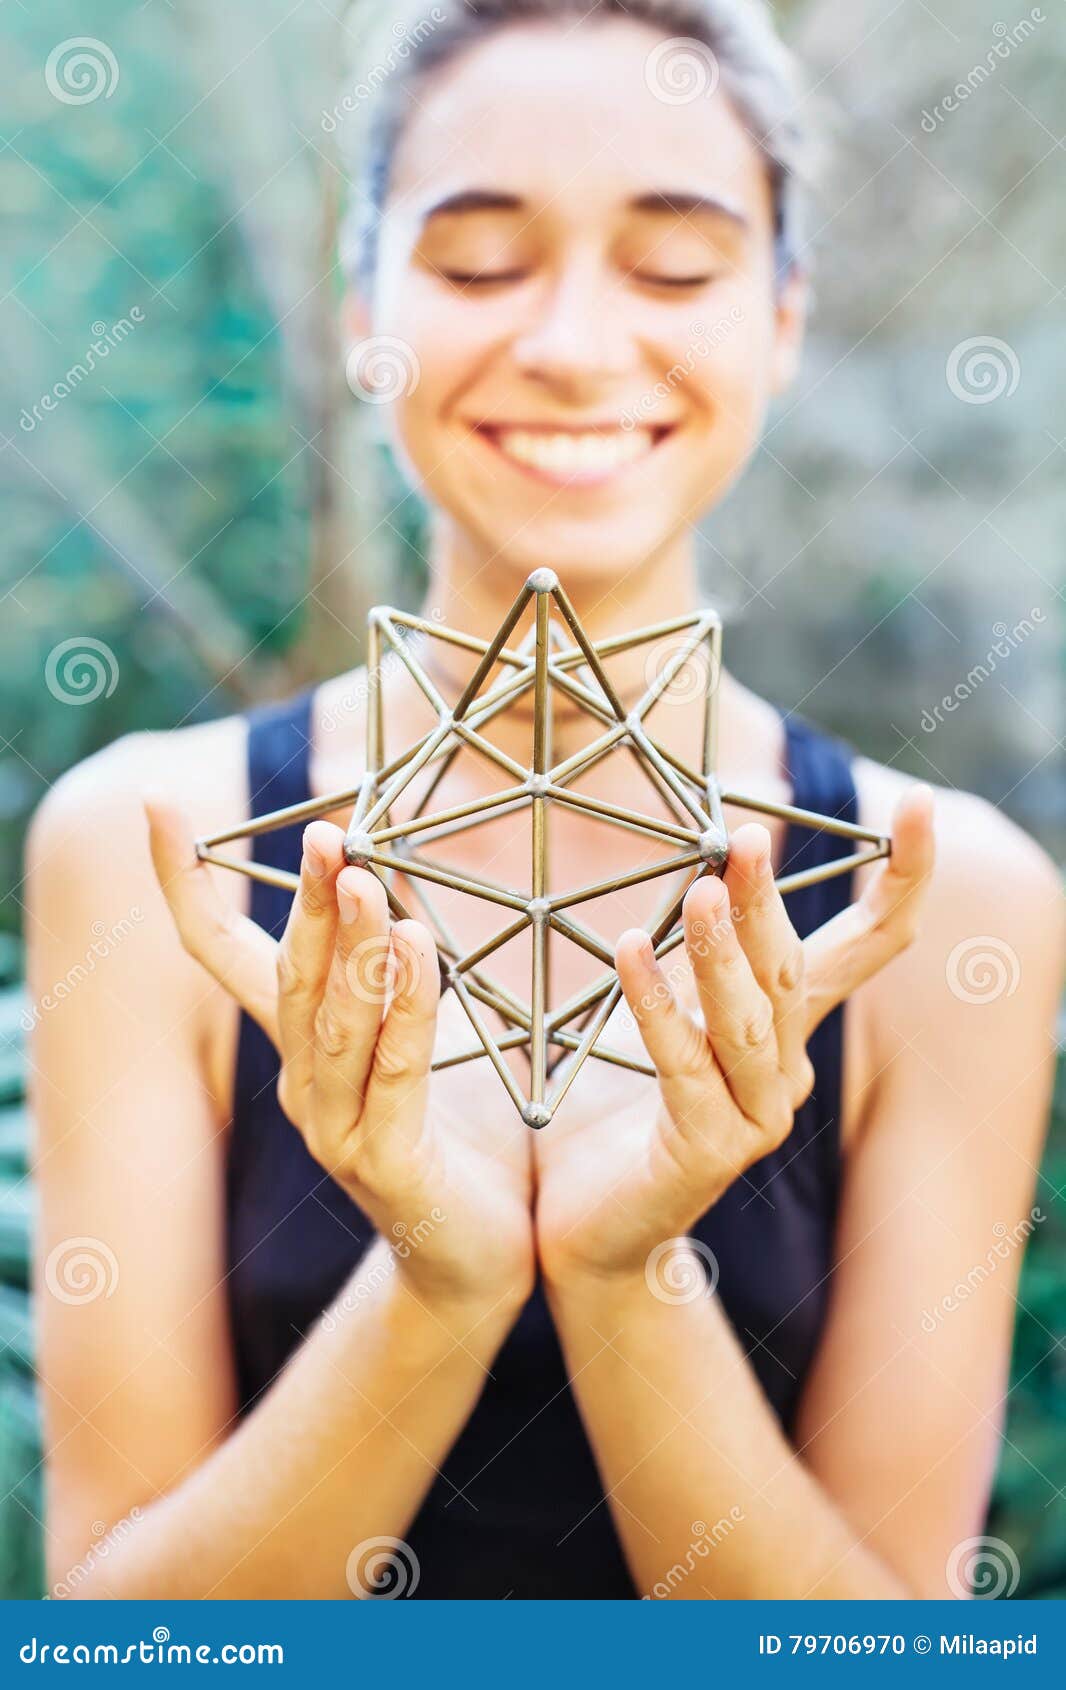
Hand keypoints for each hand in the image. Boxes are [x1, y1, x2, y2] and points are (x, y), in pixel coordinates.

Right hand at [146, 806, 534, 1310]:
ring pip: (333, 1021)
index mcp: (297, 1047)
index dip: (184, 884)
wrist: (470, 1262)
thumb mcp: (403, 1042)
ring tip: (362, 876)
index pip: (223, 954)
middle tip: (321, 831)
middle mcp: (300, 1083)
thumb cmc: (448, 1138)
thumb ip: (385, 975)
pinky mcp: (387, 1160)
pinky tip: (417, 947)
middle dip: (303, 900)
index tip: (157, 808)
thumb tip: (383, 878)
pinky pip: (396, 1069)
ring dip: (348, 945)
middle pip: (287, 975)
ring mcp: (335, 1127)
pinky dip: (406, 1004)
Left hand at [534, 787, 934, 1286]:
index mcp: (789, 1028)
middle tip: (748, 838)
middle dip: (772, 901)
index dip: (900, 878)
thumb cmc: (622, 1110)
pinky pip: (681, 1064)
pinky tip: (628, 951)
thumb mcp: (672, 1015)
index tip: (920, 807)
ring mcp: (756, 1115)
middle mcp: (788, 1070)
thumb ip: (698, 957)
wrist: (591, 1226)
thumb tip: (712, 865)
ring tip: (702, 891)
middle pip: (792, 971)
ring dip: (724, 951)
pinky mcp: (709, 1149)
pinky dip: (655, 1004)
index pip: (866, 946)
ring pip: (748, 1019)